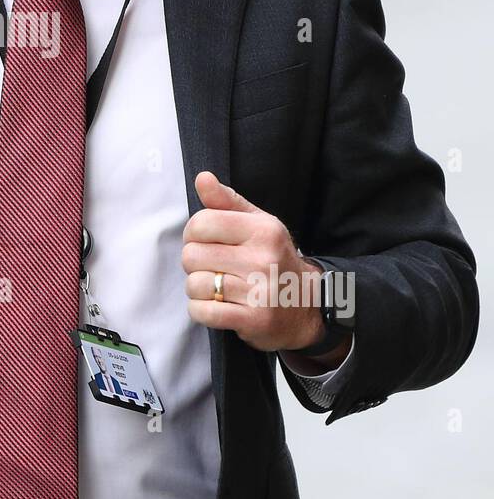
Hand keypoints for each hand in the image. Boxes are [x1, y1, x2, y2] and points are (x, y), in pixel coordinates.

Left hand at [182, 171, 339, 358]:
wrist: (306, 306)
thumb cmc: (273, 259)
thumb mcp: (257, 224)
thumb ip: (227, 201)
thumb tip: (203, 178)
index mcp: (263, 230)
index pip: (201, 223)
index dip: (193, 234)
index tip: (204, 242)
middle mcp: (263, 259)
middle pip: (192, 255)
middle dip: (194, 263)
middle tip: (212, 267)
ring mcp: (260, 292)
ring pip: (195, 285)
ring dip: (197, 290)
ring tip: (216, 288)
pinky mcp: (254, 320)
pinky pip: (203, 312)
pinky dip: (200, 311)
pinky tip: (216, 306)